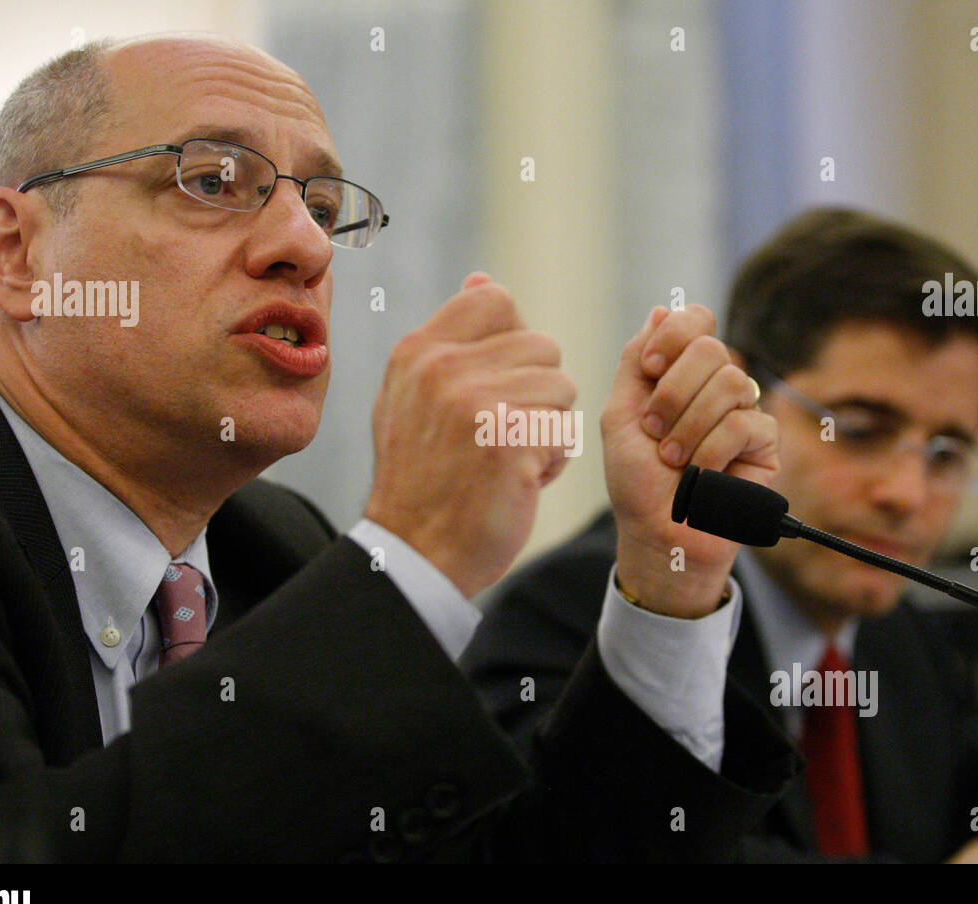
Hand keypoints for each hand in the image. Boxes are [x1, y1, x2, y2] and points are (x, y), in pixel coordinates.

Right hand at [364, 274, 575, 596]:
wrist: (415, 552)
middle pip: (541, 345)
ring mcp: (475, 403)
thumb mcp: (413, 397)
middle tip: (502, 434)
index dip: (512, 342)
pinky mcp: (509, 442)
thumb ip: (450, 340)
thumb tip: (484, 279)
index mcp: (419, 351)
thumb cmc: (421, 476)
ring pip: (561, 386)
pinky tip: (517, 481)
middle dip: (537, 392)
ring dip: (547, 426)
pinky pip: (564, 429)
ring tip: (508, 457)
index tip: (496, 385)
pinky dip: (551, 461)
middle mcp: (443, 368)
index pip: (495, 300)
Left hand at [602, 305, 777, 617]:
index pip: (696, 321)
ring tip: (673, 459)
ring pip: (731, 383)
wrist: (658, 532)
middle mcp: (715, 386)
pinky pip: (743, 423)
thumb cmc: (636, 480)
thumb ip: (635, 363)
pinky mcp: (764, 442)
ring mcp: (742, 411)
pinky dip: (711, 450)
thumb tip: (659, 310)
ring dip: (689, 425)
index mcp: (681, 372)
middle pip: (712, 349)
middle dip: (674, 391)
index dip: (676, 336)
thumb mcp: (619, 415)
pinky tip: (700, 475)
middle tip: (654, 429)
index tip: (651, 368)